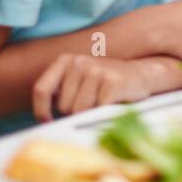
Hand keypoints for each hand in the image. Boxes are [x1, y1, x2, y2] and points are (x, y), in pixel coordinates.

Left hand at [31, 55, 165, 121]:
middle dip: (75, 112)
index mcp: (66, 61)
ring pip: (80, 111)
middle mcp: (79, 62)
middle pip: (63, 106)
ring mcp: (96, 70)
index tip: (47, 121)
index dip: (41, 110)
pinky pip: (98, 110)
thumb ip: (61, 91)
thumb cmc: (104, 83)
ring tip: (102, 101)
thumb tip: (44, 118)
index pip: (42, 89)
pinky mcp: (112, 81)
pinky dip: (104, 112)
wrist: (140, 74)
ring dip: (90, 113)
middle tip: (91, 102)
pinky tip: (112, 101)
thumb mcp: (79, 80)